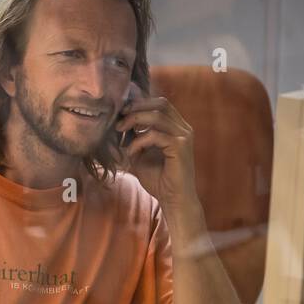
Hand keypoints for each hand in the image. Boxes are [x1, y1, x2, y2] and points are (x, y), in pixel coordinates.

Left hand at [113, 87, 200, 219]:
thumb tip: (119, 123)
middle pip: (161, 103)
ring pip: (158, 116)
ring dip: (134, 121)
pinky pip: (155, 135)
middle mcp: (183, 128)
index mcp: (177, 127)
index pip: (160, 104)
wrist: (173, 200)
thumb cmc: (159, 180)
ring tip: (120, 130)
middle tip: (119, 118)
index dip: (139, 104)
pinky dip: (139, 141)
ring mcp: (184, 136)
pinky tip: (130, 152)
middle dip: (137, 108)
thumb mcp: (141, 154)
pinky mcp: (180, 147)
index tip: (121, 113)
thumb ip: (134, 138)